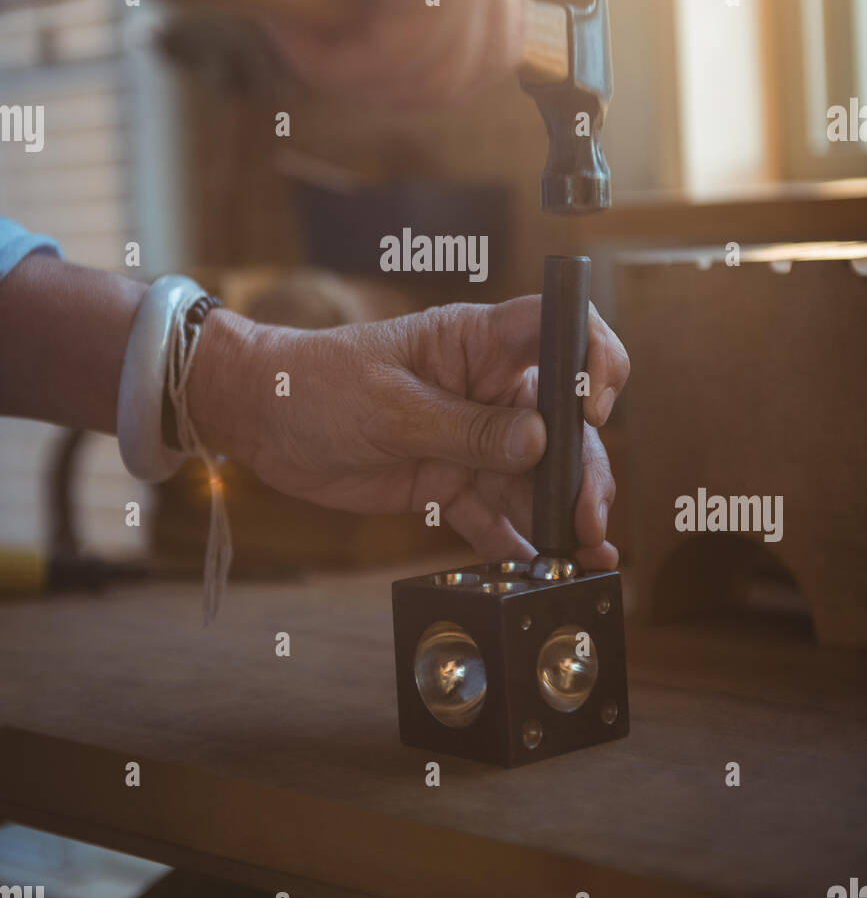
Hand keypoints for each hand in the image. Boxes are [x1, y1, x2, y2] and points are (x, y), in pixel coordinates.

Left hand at [192, 296, 628, 568]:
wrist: (263, 420)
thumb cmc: (316, 383)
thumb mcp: (388, 404)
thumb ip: (465, 427)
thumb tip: (542, 441)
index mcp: (475, 343)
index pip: (559, 329)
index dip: (591, 360)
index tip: (592, 409)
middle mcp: (486, 388)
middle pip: (562, 421)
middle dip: (586, 468)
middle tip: (591, 519)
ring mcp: (472, 438)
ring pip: (538, 475)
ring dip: (563, 514)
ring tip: (585, 557)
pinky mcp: (450, 482)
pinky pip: (495, 513)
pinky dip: (519, 540)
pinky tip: (543, 569)